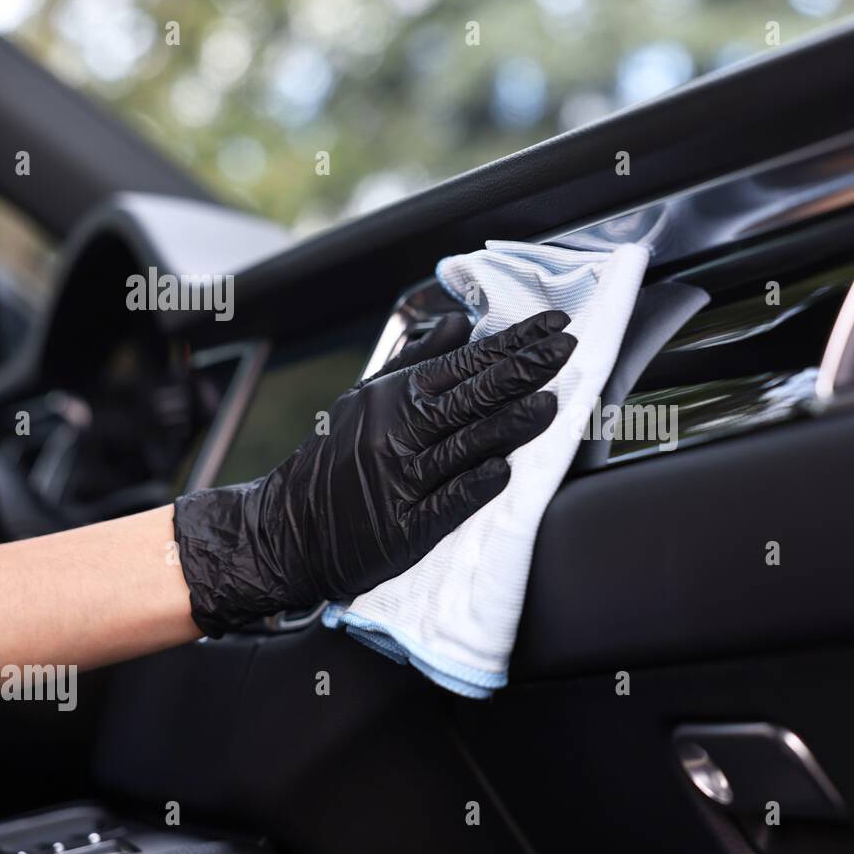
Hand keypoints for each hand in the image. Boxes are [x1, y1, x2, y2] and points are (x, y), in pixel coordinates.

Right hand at [172, 310, 574, 636]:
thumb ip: (416, 363)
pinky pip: (444, 503)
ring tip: (550, 404)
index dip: (513, 342)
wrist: (287, 530)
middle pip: (470, 397)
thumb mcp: (365, 400)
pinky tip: (503, 471)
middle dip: (522, 371)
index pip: (465, 363)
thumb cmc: (334, 461)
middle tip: (566, 349)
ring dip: (509, 424)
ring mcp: (401, 480)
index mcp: (393, 397)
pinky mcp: (402, 528)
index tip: (554, 324)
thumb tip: (459, 323)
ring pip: (463, 445)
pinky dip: (473, 486)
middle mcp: (396, 433)